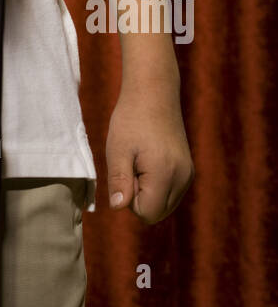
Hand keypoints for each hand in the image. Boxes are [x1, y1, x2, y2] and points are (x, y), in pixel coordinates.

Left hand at [106, 84, 193, 222]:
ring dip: (148, 191)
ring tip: (140, 161)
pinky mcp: (188, 170)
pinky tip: (149, 160)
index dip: (130, 198)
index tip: (126, 170)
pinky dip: (157, 185)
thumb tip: (118, 208)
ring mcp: (188, 174)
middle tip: (132, 165)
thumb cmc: (131, 119)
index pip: (147, 213)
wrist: (154, 93)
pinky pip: (170, 193)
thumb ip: (119, 181)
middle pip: (157, 213)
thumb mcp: (118, 149)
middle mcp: (183, 179)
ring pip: (164, 205)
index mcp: (166, 175)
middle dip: (139, 197)